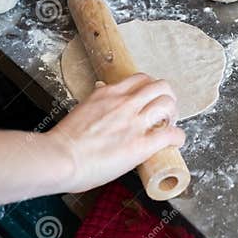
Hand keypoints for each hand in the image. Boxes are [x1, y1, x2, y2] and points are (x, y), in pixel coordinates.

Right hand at [48, 74, 184, 192]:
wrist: (59, 158)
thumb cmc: (64, 140)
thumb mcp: (82, 108)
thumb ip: (96, 102)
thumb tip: (100, 94)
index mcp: (108, 93)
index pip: (140, 79)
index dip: (150, 89)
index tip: (149, 101)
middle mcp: (124, 103)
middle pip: (160, 86)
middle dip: (167, 97)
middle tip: (164, 112)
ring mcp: (134, 123)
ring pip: (168, 104)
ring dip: (173, 114)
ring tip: (169, 126)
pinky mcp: (140, 145)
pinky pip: (170, 134)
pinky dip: (178, 137)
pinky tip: (175, 143)